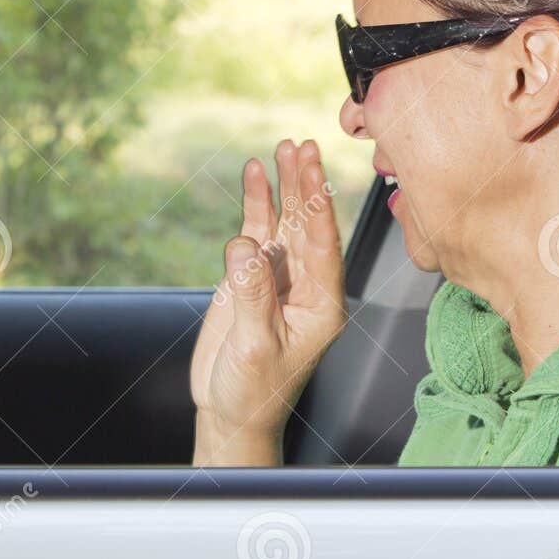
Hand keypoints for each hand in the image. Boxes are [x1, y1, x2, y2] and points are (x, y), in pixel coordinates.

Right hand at [190, 139, 346, 465]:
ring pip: (287, 222)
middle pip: (310, 225)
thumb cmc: (253, 391)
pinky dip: (257, 202)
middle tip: (304, 147)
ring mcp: (281, 277)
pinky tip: (256, 173)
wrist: (232, 411)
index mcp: (324, 305)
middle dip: (307, 185)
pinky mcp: (254, 276)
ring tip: (285, 148)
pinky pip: (259, 231)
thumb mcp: (254, 347)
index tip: (314, 173)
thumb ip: (252, 296)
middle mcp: (308, 285)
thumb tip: (245, 246)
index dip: (320, 208)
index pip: (325, 247)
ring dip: (287, 186)